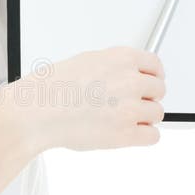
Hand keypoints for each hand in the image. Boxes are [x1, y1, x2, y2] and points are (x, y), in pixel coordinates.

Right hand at [7, 46, 165, 153]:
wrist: (36, 112)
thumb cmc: (51, 88)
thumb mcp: (87, 61)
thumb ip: (114, 66)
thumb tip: (129, 74)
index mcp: (121, 58)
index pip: (155, 65)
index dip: (153, 76)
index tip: (150, 82)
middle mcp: (130, 81)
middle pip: (158, 90)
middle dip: (146, 97)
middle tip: (130, 103)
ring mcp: (129, 108)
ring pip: (156, 113)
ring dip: (143, 117)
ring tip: (122, 119)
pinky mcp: (125, 134)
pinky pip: (152, 136)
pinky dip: (143, 136)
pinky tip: (129, 133)